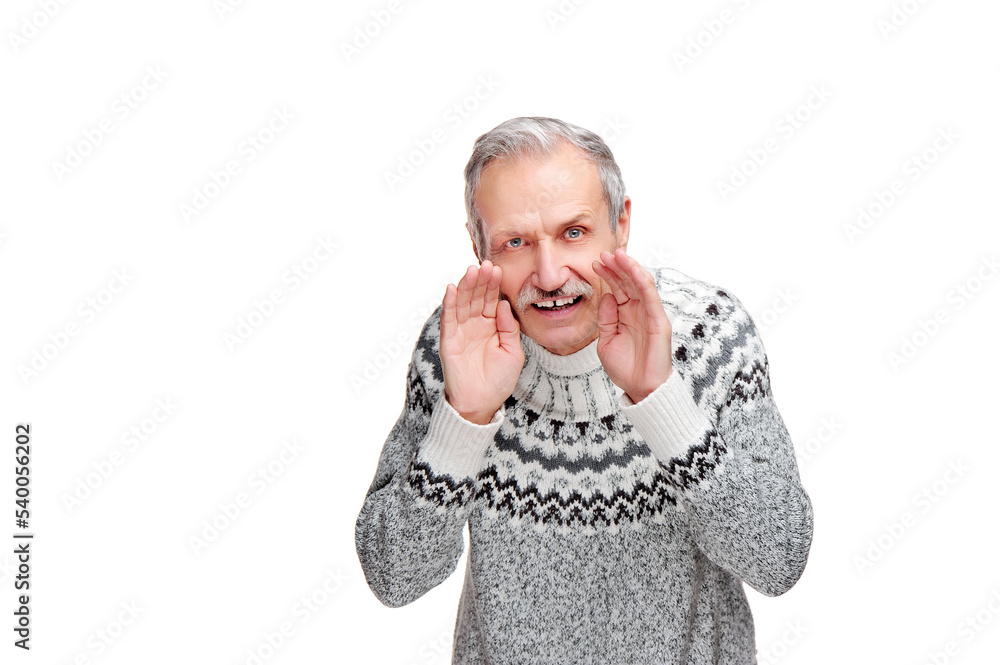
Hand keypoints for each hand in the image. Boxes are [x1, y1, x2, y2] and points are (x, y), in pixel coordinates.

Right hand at [439, 260, 523, 424]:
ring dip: (465, 286)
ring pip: (462, 303)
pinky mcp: (449, 341)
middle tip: (485, 264)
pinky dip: (449, 303)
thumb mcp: (513, 351)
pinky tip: (451, 288)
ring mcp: (461, 332)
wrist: (482, 403)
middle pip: (476, 297)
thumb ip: (509, 327)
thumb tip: (502, 303)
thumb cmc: (499, 380)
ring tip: (471, 270)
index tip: (497, 269)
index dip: (493, 285)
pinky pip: (449, 319)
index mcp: (491, 326)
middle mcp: (475, 325)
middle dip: (481, 281)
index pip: (491, 300)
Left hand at [592, 248, 672, 402]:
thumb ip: (606, 318)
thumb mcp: (606, 341)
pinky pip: (651, 297)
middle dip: (616, 267)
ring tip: (617, 256)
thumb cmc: (625, 368)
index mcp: (625, 314)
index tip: (595, 264)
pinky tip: (633, 269)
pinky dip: (642, 281)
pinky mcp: (659, 320)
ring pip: (640, 284)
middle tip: (603, 254)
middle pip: (627, 282)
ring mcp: (649, 314)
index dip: (607, 275)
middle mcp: (638, 311)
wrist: (639, 388)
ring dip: (629, 268)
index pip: (617, 288)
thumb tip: (607, 296)